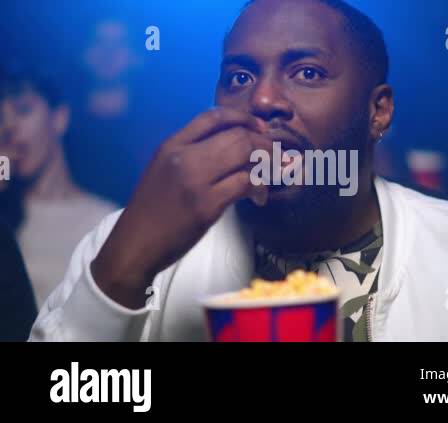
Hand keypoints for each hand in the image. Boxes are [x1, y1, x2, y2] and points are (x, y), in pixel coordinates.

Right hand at [91, 107, 271, 308]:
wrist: (135, 244)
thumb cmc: (153, 210)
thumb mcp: (163, 169)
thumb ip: (191, 153)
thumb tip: (232, 146)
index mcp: (172, 145)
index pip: (213, 116)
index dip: (244, 118)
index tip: (260, 128)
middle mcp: (184, 157)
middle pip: (237, 135)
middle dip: (264, 143)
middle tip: (274, 157)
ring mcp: (195, 180)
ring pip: (245, 155)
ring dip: (267, 164)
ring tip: (271, 176)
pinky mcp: (207, 205)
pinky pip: (245, 184)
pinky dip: (260, 188)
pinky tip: (259, 198)